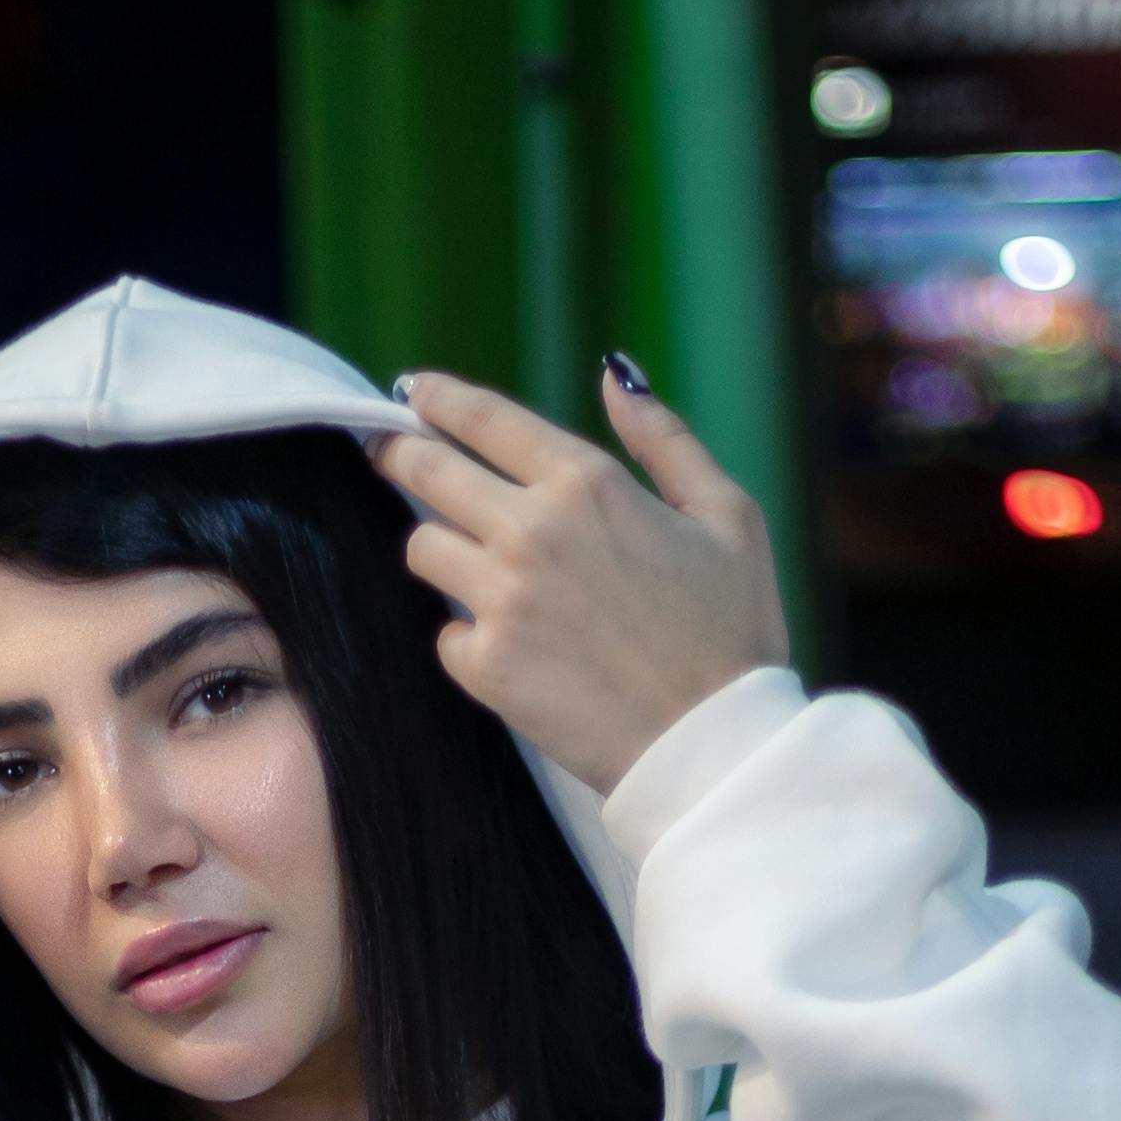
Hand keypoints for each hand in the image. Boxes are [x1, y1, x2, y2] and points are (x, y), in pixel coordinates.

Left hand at [369, 366, 785, 797]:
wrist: (713, 747)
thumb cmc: (732, 632)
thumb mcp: (728, 514)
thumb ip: (664, 439)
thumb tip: (615, 374)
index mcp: (588, 483)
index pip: (485, 419)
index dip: (439, 397)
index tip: (414, 390)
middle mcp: (531, 531)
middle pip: (426, 470)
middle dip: (398, 452)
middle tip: (388, 452)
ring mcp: (501, 600)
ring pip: (422, 549)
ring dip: (437, 549)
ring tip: (467, 564)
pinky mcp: (486, 667)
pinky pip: (446, 633)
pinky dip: (466, 636)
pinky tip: (508, 647)